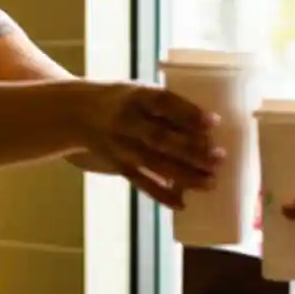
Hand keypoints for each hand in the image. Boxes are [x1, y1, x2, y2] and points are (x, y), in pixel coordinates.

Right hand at [82, 81, 222, 208]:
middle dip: (191, 150)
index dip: (189, 113)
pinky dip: (161, 194)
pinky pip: (140, 181)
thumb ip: (166, 106)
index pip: (165, 103)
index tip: (214, 123)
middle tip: (220, 158)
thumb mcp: (138, 91)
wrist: (74, 113)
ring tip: (210, 183)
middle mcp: (127, 121)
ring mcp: (120, 145)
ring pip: (154, 163)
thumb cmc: (121, 100)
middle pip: (161, 138)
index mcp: (136, 96)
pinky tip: (182, 203)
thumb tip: (207, 127)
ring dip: (184, 175)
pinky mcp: (118, 164)